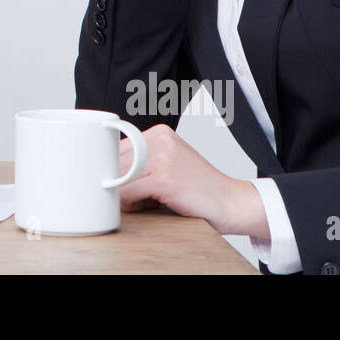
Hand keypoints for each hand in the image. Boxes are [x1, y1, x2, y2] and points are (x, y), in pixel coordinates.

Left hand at [117, 124, 266, 236]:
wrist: (232, 203)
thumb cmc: (199, 190)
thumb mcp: (169, 165)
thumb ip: (142, 163)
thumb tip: (107, 173)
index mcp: (159, 133)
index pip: (117, 148)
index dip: (113, 170)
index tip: (116, 182)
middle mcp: (159, 139)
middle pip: (114, 161)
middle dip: (117, 183)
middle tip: (133, 196)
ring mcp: (162, 157)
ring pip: (118, 177)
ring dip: (124, 195)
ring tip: (144, 201)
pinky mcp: (164, 178)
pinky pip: (127, 192)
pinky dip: (130, 204)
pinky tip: (148, 206)